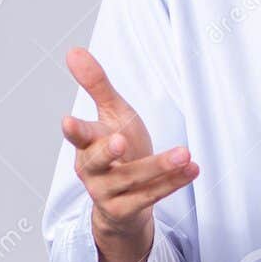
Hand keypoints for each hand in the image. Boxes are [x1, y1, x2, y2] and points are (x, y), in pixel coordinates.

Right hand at [62, 47, 198, 242]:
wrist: (125, 201)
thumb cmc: (119, 150)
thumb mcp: (111, 115)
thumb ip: (96, 85)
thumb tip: (74, 50)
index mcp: (86, 143)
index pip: (78, 134)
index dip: (74, 129)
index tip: (68, 121)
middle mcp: (91, 170)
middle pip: (96, 161)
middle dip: (107, 151)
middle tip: (120, 140)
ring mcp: (106, 193)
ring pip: (131, 179)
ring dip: (160, 166)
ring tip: (184, 153)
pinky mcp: (126, 210)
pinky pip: (150, 196)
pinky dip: (172, 183)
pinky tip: (192, 168)